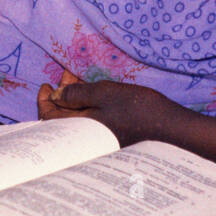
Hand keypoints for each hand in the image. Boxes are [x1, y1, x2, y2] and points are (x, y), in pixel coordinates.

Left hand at [37, 71, 188, 145]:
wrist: (172, 129)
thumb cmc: (139, 110)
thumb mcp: (106, 93)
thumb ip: (77, 93)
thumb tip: (55, 95)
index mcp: (80, 131)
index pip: (48, 119)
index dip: (44, 101)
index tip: (46, 84)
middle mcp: (86, 139)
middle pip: (61, 119)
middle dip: (60, 95)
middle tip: (66, 75)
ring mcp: (98, 139)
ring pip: (76, 119)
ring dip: (74, 99)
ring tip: (79, 79)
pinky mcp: (110, 137)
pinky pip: (89, 122)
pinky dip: (86, 107)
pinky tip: (93, 93)